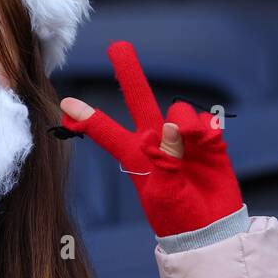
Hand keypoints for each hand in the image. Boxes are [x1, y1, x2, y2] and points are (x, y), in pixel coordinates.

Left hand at [59, 41, 242, 237]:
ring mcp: (182, 139)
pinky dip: (206, 130)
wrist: (211, 230)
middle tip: (119, 47)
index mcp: (134, 156)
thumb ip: (162, 160)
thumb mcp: (163, 194)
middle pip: (140, 99)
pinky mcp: (208, 141)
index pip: (106, 132)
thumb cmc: (177, 217)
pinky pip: (205, 120)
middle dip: (130, 73)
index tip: (66, 104)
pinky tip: (207, 146)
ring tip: (189, 148)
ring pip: (178, 112)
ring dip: (184, 124)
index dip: (87, 118)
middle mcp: (155, 141)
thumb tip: (169, 125)